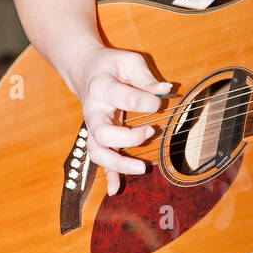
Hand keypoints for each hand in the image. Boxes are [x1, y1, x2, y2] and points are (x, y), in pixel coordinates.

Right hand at [79, 48, 172, 196]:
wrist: (85, 70)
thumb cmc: (111, 66)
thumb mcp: (129, 62)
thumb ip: (146, 78)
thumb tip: (166, 90)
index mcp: (101, 87)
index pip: (124, 98)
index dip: (147, 101)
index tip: (160, 101)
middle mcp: (93, 111)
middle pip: (102, 133)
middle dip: (128, 138)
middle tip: (150, 131)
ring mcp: (92, 127)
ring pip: (97, 152)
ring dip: (118, 163)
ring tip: (141, 168)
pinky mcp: (97, 137)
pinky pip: (100, 160)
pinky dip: (108, 176)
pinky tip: (116, 189)